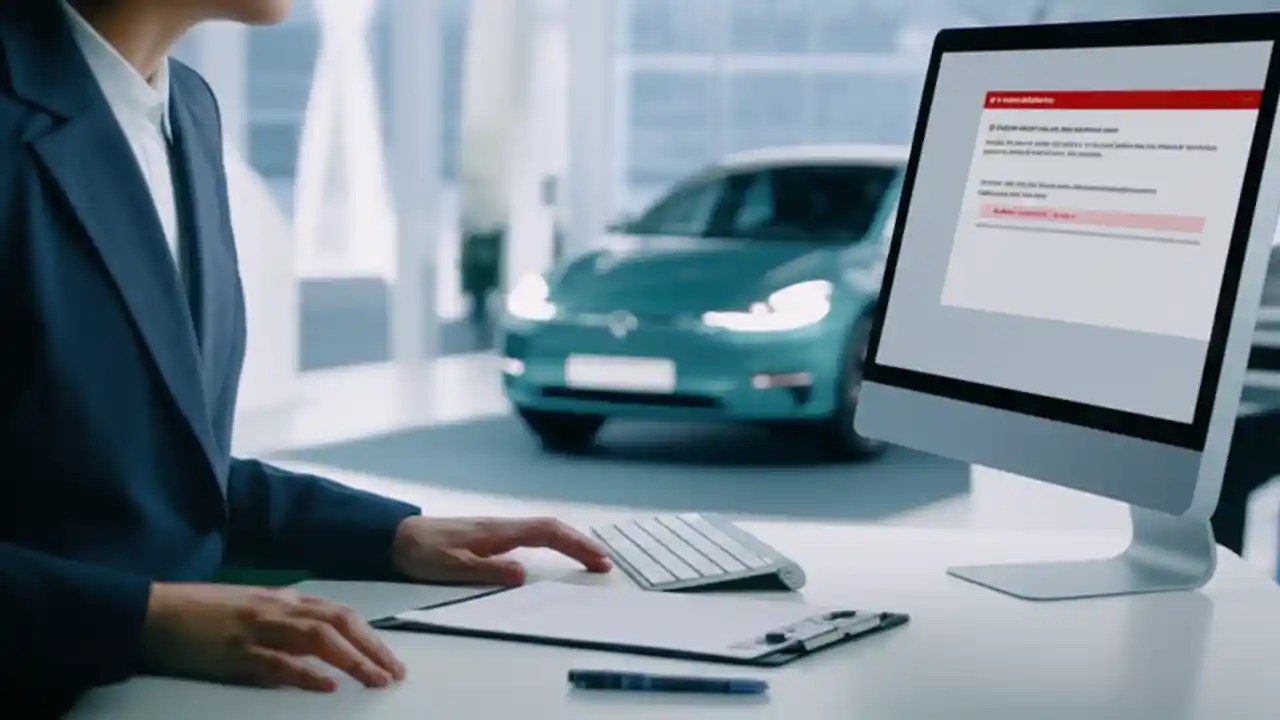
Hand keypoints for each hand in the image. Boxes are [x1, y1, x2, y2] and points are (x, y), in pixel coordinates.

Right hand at [140, 583, 405, 691]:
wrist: (152, 612)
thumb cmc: (201, 614)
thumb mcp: (251, 610)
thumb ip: (285, 622)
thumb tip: (318, 648)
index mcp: (283, 599)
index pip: (339, 613)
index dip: (370, 635)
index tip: (391, 659)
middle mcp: (277, 608)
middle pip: (338, 622)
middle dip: (372, 648)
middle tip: (395, 674)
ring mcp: (257, 628)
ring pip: (318, 638)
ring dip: (352, 659)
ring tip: (375, 680)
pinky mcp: (235, 651)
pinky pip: (278, 662)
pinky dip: (305, 673)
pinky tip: (327, 685)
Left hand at [391, 516, 612, 584]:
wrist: (395, 537)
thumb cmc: (420, 552)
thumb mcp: (450, 567)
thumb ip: (486, 571)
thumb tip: (522, 573)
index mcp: (497, 532)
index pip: (547, 533)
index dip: (576, 545)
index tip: (598, 560)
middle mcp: (502, 527)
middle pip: (552, 528)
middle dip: (581, 543)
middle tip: (605, 563)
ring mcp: (497, 530)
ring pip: (544, 530)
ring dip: (570, 542)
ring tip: (590, 559)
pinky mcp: (491, 537)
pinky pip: (532, 535)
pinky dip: (553, 542)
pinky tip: (557, 553)